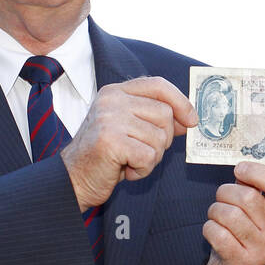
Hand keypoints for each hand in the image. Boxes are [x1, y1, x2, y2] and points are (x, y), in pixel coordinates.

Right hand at [62, 77, 196, 210]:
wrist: (72, 179)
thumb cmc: (104, 155)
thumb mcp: (130, 129)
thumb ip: (155, 119)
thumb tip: (188, 118)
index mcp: (115, 92)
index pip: (158, 85)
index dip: (181, 101)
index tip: (192, 120)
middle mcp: (111, 101)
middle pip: (164, 114)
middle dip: (162, 140)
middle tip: (141, 152)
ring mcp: (110, 119)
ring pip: (159, 138)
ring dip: (151, 158)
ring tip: (130, 161)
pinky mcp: (111, 141)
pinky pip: (148, 156)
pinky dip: (143, 170)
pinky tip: (126, 170)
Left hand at [204, 161, 264, 264]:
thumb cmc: (245, 238)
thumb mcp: (257, 214)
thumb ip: (252, 189)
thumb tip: (241, 168)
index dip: (258, 172)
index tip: (240, 170)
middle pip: (248, 197)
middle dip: (225, 192)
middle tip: (222, 199)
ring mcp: (262, 249)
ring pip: (229, 214)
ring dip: (215, 212)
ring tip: (217, 218)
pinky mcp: (242, 262)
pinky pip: (216, 233)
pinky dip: (209, 229)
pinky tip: (214, 233)